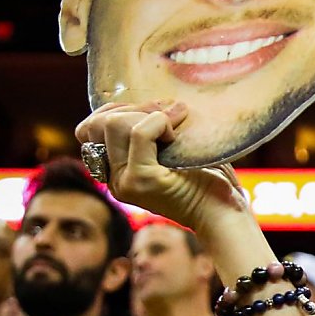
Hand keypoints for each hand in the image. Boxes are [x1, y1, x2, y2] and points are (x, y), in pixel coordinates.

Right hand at [73, 101, 252, 235]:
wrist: (225, 215)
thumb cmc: (208, 179)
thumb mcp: (172, 149)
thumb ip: (149, 129)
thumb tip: (150, 100)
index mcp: (116, 172)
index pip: (89, 129)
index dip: (117, 110)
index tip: (153, 112)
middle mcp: (115, 180)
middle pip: (100, 123)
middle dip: (135, 108)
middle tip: (170, 116)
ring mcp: (125, 182)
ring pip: (115, 124)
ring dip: (149, 114)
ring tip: (176, 125)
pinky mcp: (142, 180)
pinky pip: (140, 133)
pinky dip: (160, 122)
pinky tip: (178, 135)